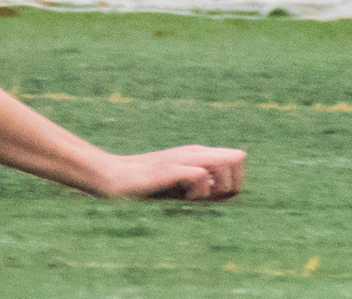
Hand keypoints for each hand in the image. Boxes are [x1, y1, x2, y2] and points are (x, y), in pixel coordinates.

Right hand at [94, 144, 246, 200]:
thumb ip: (203, 188)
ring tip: (196, 197)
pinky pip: (199, 175)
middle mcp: (194, 152)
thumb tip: (228, 195)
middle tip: (210, 197)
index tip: (217, 195)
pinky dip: (198, 191)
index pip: (238, 159)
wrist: (113, 177)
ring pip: (223, 162)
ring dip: (217, 187)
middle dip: (232, 183)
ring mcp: (182, 158)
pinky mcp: (169, 169)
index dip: (235, 181)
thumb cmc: (148, 186)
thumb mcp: (181, 187)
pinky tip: (183, 199)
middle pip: (237, 158)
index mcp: (199, 154)